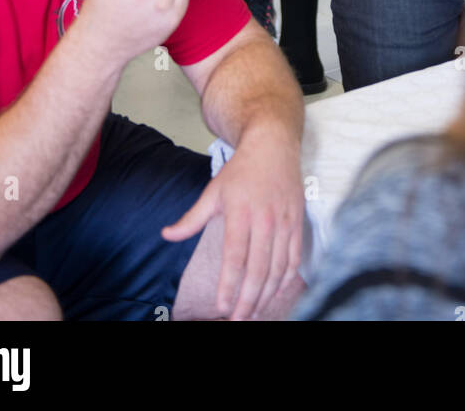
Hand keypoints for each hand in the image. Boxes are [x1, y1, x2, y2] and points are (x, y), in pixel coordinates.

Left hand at [162, 132, 303, 320]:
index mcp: (240, 212)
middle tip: (238, 319)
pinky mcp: (298, 222)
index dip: (229, 285)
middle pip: (258, 269)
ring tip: (254, 312)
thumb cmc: (241, 170)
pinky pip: (294, 258)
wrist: (273, 145)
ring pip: (278, 268)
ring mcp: (285, 221)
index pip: (235, 257)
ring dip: (267, 295)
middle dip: (248, 300)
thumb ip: (191, 219)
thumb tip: (166, 235)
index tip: (222, 307)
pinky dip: (286, 279)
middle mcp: (265, 219)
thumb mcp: (212, 191)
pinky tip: (275, 293)